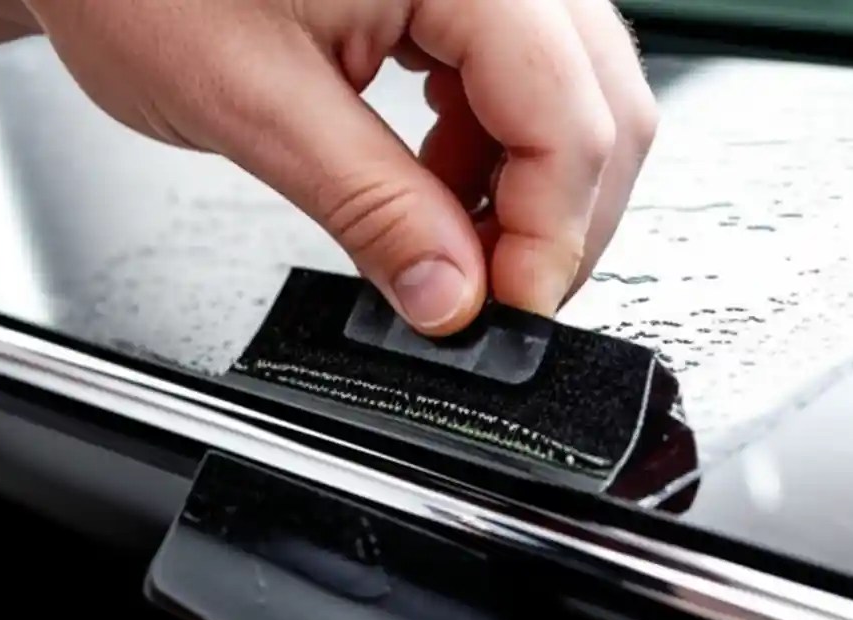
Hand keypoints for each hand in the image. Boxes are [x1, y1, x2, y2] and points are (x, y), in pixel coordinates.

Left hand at [21, 0, 655, 334]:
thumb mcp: (254, 105)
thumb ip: (373, 208)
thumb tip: (452, 297)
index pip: (567, 115)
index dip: (548, 236)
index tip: (506, 314)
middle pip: (597, 101)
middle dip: (555, 219)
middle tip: (490, 299)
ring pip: (570, 91)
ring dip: (525, 187)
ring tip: (449, 245)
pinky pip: (517, 71)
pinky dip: (490, 146)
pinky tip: (436, 186)